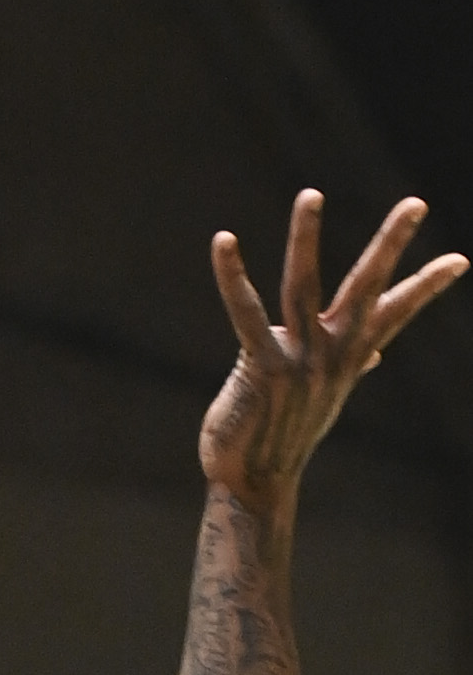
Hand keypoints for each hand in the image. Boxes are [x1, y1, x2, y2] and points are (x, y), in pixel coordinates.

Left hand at [203, 190, 461, 508]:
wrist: (255, 480)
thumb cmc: (283, 433)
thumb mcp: (325, 396)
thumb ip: (350, 366)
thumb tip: (375, 353)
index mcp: (348, 358)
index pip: (395, 313)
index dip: (426, 286)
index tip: (462, 259)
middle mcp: (331, 354)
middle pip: (367, 288)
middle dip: (391, 244)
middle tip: (417, 203)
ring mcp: (300, 359)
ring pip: (304, 285)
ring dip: (307, 237)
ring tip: (312, 193)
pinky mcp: (263, 365)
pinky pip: (247, 312)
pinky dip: (234, 276)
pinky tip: (225, 241)